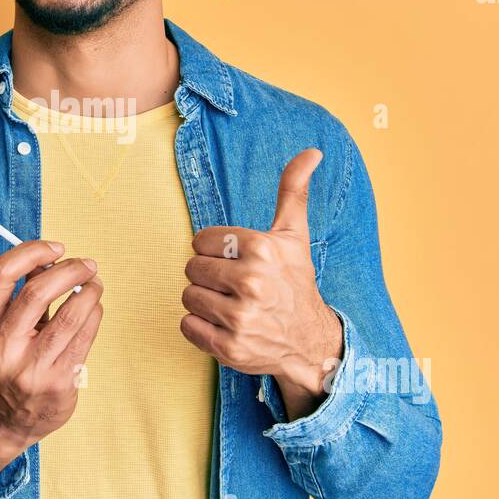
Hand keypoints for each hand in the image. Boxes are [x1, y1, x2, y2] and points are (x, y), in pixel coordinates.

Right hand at [0, 240, 103, 480]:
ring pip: (70, 315)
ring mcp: (31, 369)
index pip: (1, 275)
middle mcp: (2, 347)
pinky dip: (94, 314)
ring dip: (90, 291)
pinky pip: (85, 338)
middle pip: (38, 291)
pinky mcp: (58, 383)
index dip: (32, 252)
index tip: (55, 248)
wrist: (3, 421)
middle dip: (70, 269)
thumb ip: (21, 293)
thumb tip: (49, 257)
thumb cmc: (6, 363)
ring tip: (95, 284)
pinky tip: (94, 308)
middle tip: (87, 264)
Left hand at [180, 149, 343, 420]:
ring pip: (188, 297)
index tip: (235, 260)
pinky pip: (187, 326)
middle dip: (208, 276)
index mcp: (262, 249)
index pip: (201, 240)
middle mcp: (251, 283)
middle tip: (233, 285)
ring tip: (230, 304)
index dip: (213, 250)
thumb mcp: (293, 235)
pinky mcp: (228, 347)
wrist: (310, 341)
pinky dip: (200, 327)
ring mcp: (240, 317)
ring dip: (203, 302)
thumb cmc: (295, 282)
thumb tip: (311, 152)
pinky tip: (224, 325)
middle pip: (191, 268)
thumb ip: (293, 191)